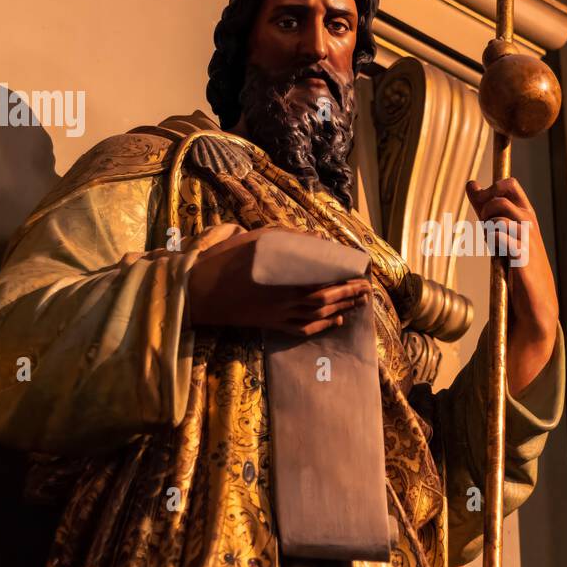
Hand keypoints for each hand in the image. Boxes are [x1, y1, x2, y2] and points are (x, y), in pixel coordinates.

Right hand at [187, 226, 370, 336]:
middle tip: (367, 291)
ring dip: (341, 309)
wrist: (199, 292)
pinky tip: (335, 320)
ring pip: (317, 314)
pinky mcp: (270, 324)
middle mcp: (285, 298)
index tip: (361, 274)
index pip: (324, 279)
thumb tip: (316, 237)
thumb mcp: (255, 240)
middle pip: (325, 298)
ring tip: (359, 304)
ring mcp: (278, 314)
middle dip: (349, 295)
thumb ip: (287, 238)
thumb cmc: (225, 261)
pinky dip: (321, 325)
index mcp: (283, 276)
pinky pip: (301, 328)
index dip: (345, 279)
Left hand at [465, 177, 558, 395]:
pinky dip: (493, 239)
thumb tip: (471, 184)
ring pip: (501, 214)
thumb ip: (486, 210)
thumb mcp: (501, 234)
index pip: (510, 185)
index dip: (490, 188)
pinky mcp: (524, 258)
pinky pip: (504, 236)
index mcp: (525, 217)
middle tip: (484, 224)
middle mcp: (529, 225)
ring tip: (489, 242)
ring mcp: (528, 240)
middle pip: (506, 192)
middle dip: (486, 204)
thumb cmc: (516, 269)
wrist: (535, 306)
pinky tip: (495, 253)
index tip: (479, 204)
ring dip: (488, 225)